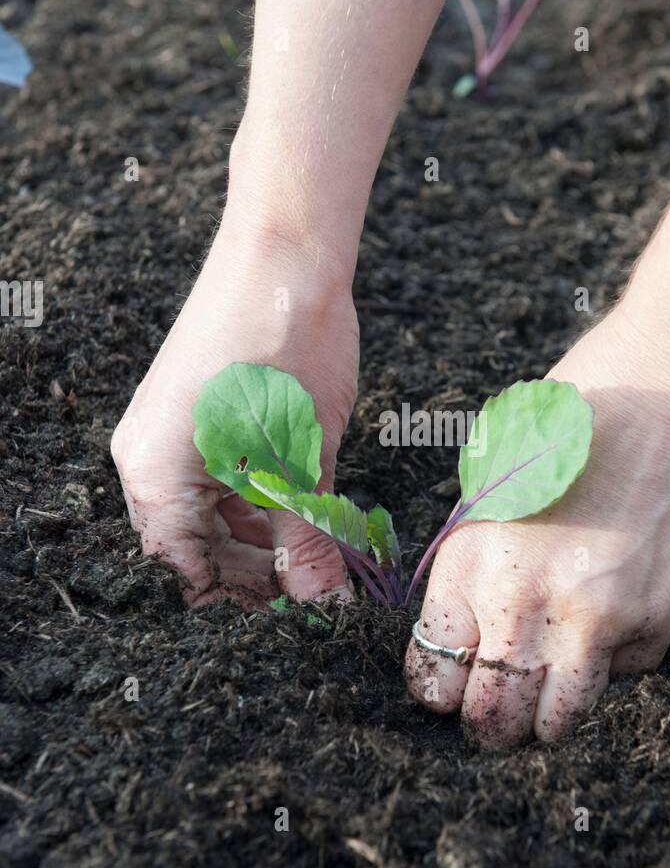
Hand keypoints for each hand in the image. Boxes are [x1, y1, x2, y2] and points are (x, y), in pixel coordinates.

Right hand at [112, 221, 358, 606]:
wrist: (286, 250)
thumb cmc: (285, 347)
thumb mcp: (303, 457)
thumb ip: (306, 537)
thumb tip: (321, 604)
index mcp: (154, 475)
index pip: (183, 572)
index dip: (240, 603)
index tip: (294, 617)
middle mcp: (148, 458)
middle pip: (194, 547)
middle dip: (257, 573)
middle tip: (316, 589)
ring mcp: (172, 433)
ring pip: (214, 514)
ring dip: (267, 537)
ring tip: (322, 551)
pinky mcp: (202, 414)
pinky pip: (224, 478)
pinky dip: (265, 499)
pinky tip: (309, 509)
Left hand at [404, 303, 669, 746]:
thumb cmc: (582, 408)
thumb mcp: (500, 474)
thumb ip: (480, 551)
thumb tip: (474, 617)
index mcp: (470, 559)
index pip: (433, 671)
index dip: (441, 688)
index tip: (454, 687)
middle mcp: (523, 601)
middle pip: (490, 712)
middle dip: (489, 723)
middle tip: (497, 718)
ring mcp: (595, 619)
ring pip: (557, 721)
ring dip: (548, 720)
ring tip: (548, 707)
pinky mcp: (658, 621)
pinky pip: (625, 676)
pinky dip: (617, 667)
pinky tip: (617, 630)